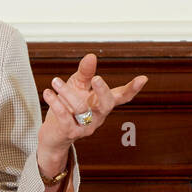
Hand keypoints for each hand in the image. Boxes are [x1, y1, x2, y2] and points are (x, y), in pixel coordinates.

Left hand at [38, 53, 146, 170]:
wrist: (53, 135)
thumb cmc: (68, 107)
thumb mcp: (77, 87)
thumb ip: (85, 73)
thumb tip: (92, 56)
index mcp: (103, 104)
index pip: (121, 97)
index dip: (132, 89)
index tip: (143, 78)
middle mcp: (98, 116)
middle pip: (107, 104)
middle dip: (103, 91)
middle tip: (96, 78)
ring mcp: (86, 127)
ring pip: (82, 108)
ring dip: (67, 92)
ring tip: (55, 80)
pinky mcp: (71, 133)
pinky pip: (65, 117)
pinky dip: (56, 103)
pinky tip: (48, 93)